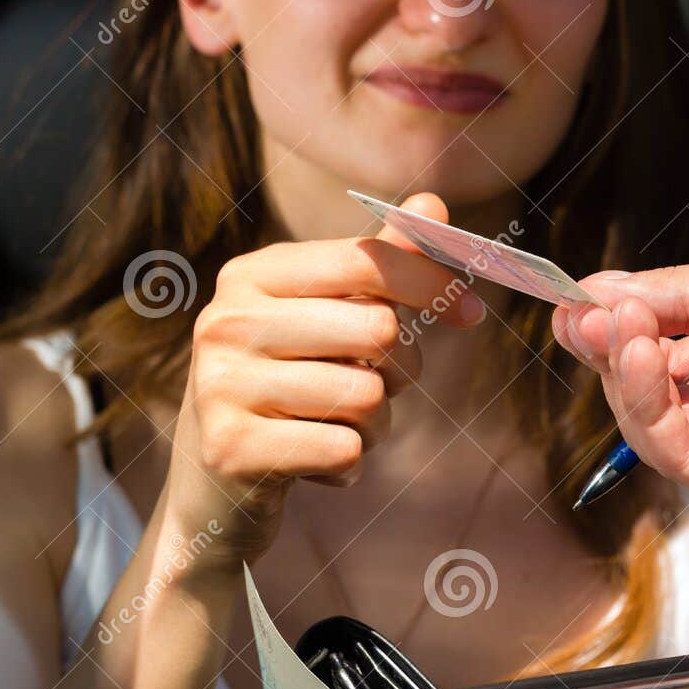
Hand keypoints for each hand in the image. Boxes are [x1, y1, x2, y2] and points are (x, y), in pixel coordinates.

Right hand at [164, 193, 482, 562]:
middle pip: (378, 330)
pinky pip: (346, 451)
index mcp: (252, 276)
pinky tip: (312, 462)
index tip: (473, 314)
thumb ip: (378, 263)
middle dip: (401, 368)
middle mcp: (227, 321)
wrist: (216, 482)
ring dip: (375, 424)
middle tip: (374, 387)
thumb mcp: (327, 318)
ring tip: (334, 426)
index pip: (364, 260)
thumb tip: (432, 205)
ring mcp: (221, 385)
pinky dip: (348, 465)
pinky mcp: (232, 449)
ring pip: (367, 397)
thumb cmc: (288, 385)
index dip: (431, 284)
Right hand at [552, 243, 688, 515]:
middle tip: (584, 315)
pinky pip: (676, 452)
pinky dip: (646, 405)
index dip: (617, 326)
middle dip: (611, 348)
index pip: (664, 345)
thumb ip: (674, 296)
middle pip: (649, 387)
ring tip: (615, 329)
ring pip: (653, 422)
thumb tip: (596, 292)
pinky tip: (642, 357)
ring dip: (623, 374)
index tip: (575, 301)